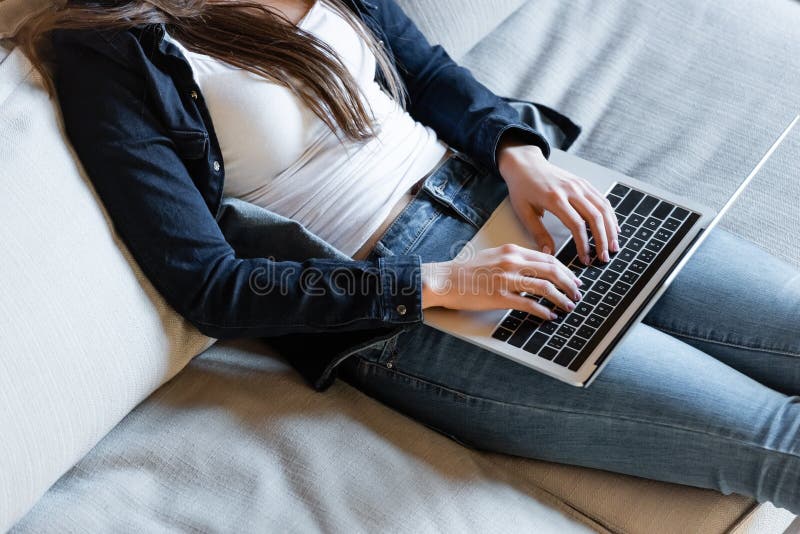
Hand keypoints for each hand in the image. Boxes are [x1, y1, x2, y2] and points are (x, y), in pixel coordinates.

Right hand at [421, 244, 582, 318]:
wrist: (445, 280)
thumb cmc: (466, 270)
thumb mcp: (494, 256)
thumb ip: (515, 260)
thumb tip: (535, 269)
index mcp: (512, 251)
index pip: (548, 259)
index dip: (566, 271)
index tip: (574, 279)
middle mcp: (512, 262)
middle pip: (552, 271)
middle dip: (569, 284)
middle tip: (577, 294)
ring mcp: (506, 279)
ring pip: (544, 287)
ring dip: (561, 298)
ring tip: (568, 306)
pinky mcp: (500, 296)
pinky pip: (529, 304)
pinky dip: (543, 311)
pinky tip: (549, 315)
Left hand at [497, 140, 619, 264]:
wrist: (525, 164)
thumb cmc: (522, 188)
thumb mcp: (524, 212)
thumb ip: (538, 233)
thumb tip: (549, 253)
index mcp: (554, 198)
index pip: (576, 225)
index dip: (583, 244)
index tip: (585, 259)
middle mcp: (571, 190)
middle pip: (594, 217)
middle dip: (602, 239)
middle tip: (604, 257)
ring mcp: (579, 185)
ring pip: (602, 208)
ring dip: (610, 229)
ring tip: (613, 246)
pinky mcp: (583, 183)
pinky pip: (602, 199)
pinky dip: (610, 215)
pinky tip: (612, 228)